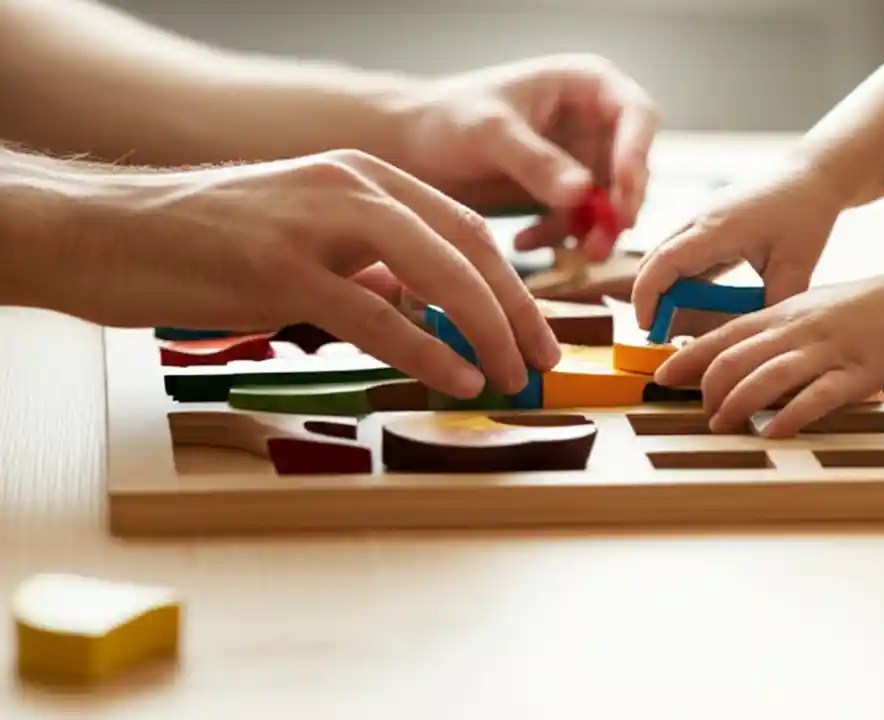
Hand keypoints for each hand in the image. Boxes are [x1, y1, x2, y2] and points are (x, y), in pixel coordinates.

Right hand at [39, 149, 559, 397]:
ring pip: (436, 271)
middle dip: (517, 311)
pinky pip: (376, 313)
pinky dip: (427, 349)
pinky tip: (459, 377)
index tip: (538, 332)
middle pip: (467, 248)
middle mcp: (351, 186)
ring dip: (487, 330)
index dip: (513, 285)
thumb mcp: (307, 241)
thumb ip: (368, 266)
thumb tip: (422, 309)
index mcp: (363, 177)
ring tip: (513, 377)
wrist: (111, 233)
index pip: (465, 230)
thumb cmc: (209, 244)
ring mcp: (317, 223)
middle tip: (544, 360)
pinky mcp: (280, 268)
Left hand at [395, 54, 658, 258]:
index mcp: (585, 84)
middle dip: (620, 206)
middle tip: (604, 241)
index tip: (622, 195)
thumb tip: (583, 193)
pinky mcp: (561, 192)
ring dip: (597, 231)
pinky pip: (577, 222)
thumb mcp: (490, 133)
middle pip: (631, 165)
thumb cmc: (445, 118)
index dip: (637, 155)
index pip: (636, 115)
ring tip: (578, 255)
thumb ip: (535, 161)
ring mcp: (579, 158)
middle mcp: (590, 120)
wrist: (409, 146)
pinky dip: (557, 238)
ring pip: (610, 201)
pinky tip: (521, 243)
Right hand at [630, 163, 843, 329]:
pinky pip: (682, 254)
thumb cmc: (806, 214)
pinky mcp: (708, 223)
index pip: (665, 262)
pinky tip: (695, 303)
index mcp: (718, 228)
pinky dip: (680, 279)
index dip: (648, 296)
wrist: (811, 176)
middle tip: (657, 334)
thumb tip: (753, 338)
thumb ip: (773, 304)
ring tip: (674, 324)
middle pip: (655, 260)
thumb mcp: (796, 266)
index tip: (647, 326)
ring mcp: (701, 220)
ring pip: (665, 257)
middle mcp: (701, 221)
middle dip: (649, 298)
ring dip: (664, 289)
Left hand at [652, 278, 883, 437]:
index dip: (689, 358)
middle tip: (700, 415)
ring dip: (737, 404)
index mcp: (786, 312)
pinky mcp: (859, 372)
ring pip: (768, 376)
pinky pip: (818, 395)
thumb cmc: (868, 310)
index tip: (662, 378)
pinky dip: (790, 415)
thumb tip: (740, 358)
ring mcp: (828, 349)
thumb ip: (777, 332)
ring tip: (721, 426)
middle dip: (708, 388)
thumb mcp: (814, 310)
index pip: (725, 334)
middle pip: (736, 357)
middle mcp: (799, 328)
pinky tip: (772, 432)